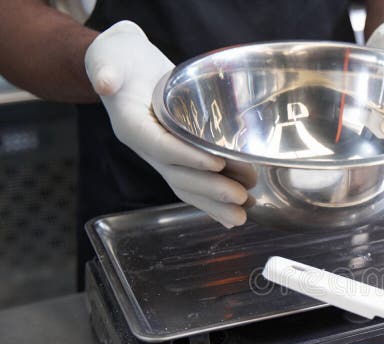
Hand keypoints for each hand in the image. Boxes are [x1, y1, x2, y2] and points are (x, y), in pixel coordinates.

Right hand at [84, 21, 247, 227]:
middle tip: (240, 198)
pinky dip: (213, 200)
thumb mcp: (107, 57)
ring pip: (188, 185)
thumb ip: (105, 69)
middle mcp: (146, 147)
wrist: (123, 66)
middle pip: (178, 175)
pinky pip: (194, 182)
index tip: (218, 163)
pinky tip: (234, 213)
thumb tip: (105, 82)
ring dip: (216, 202)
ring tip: (244, 212)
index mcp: (130, 126)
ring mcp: (161, 155)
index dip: (188, 157)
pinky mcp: (176, 155)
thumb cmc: (118, 59)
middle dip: (210, 189)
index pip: (161, 146)